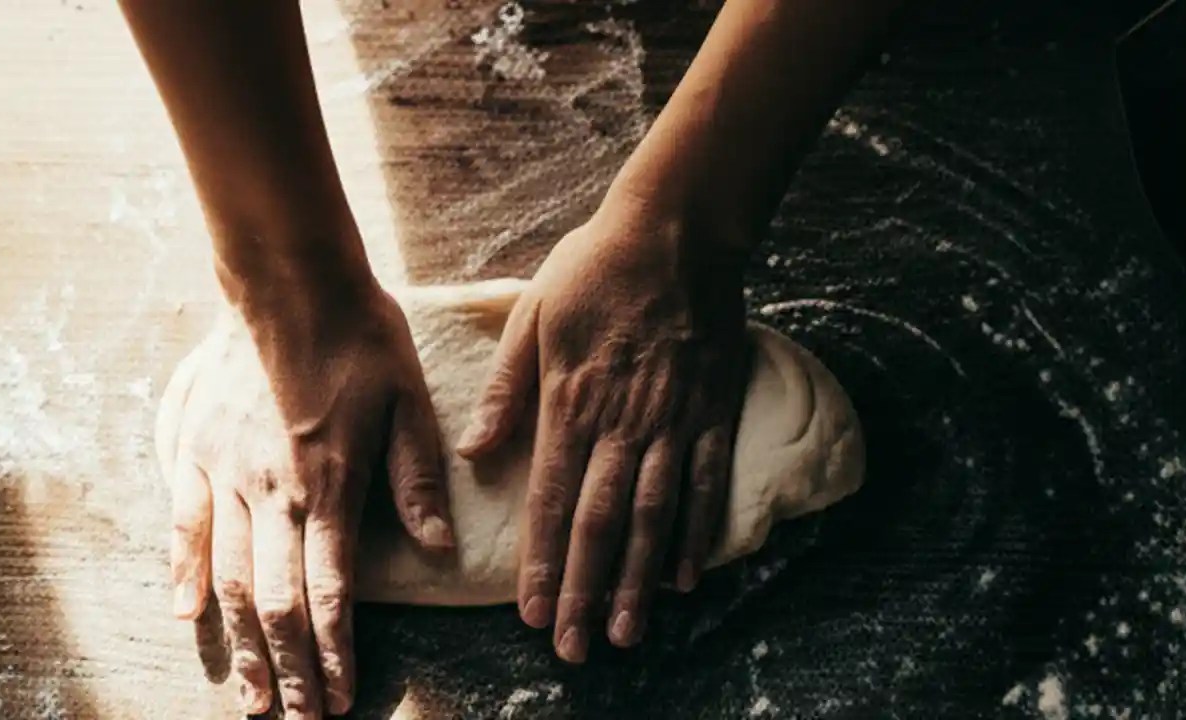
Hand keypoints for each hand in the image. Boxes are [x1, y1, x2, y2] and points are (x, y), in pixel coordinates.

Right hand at [155, 287, 453, 716]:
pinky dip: (182, 573)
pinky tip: (186, 613)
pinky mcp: (192, 449)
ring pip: (228, 577)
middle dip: (288, 670)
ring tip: (247, 696)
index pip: (332, 591)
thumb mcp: (409, 399)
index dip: (334, 653)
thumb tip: (439, 546)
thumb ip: (416, 477)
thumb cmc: (359, 335)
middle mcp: (271, 490)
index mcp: (329, 482)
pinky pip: (181, 523)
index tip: (338, 699)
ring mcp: (224, 472)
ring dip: (239, 642)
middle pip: (277, 601)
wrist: (288, 278)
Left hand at [457, 199, 750, 662]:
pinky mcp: (712, 412)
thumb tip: (473, 450)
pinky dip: (695, 533)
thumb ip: (506, 388)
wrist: (676, 230)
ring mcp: (671, 421)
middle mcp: (620, 422)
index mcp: (569, 401)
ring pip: (650, 515)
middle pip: (598, 520)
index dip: (539, 560)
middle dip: (581, 589)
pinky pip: (705, 483)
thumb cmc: (595, 268)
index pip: (549, 497)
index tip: (529, 611)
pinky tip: (684, 578)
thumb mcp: (531, 315)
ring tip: (625, 633)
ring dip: (635, 579)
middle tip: (572, 647)